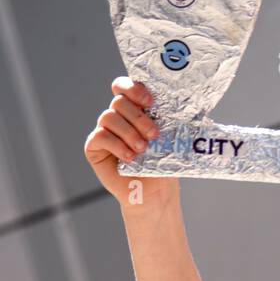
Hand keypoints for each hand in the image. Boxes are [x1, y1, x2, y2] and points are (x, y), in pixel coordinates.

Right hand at [83, 77, 177, 209]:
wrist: (154, 193)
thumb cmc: (162, 165)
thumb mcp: (169, 139)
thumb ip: (167, 119)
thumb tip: (183, 103)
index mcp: (134, 109)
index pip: (124, 87)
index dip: (134, 89)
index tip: (151, 101)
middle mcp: (117, 117)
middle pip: (119, 101)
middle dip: (138, 117)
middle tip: (154, 135)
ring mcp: (104, 130)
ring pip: (109, 117)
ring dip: (129, 133)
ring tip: (143, 150)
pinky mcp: (94, 146)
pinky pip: (100, 136)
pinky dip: (117, 145)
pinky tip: (130, 158)